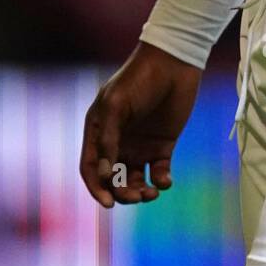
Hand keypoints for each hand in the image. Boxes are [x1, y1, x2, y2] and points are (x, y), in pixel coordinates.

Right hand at [79, 42, 201, 207]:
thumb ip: (108, 139)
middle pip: (114, 180)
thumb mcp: (116, 105)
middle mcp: (118, 142)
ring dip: (141, 192)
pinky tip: (165, 181)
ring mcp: (140, 144)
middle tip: (137, 196)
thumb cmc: (139, 78)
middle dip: (122, 194)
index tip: (109, 203)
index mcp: (99, 132)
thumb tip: (105, 175)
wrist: (174, 61)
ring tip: (152, 193)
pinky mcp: (163, 144)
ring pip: (136, 181)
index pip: (92, 169)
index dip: (97, 189)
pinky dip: (161, 181)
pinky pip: (159, 172)